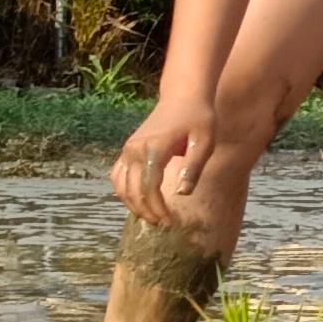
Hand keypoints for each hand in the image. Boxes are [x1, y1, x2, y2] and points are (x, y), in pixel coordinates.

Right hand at [114, 94, 218, 226]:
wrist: (183, 96)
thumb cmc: (199, 118)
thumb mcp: (205, 142)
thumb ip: (193, 168)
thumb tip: (182, 194)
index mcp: (154, 148)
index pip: (149, 187)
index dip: (157, 208)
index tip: (169, 222)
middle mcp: (135, 149)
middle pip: (132, 190)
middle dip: (146, 211)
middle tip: (163, 224)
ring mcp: (128, 148)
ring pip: (120, 185)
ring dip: (133, 204)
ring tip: (152, 217)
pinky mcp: (128, 149)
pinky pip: (117, 175)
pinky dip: (124, 192)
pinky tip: (139, 202)